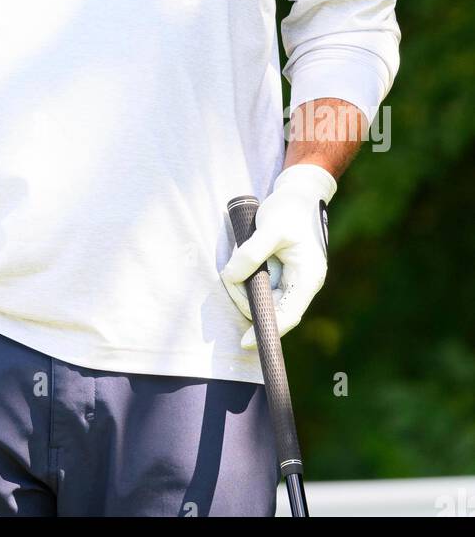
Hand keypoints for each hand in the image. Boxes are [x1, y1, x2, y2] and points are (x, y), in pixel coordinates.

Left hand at [219, 163, 335, 347]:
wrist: (298, 192)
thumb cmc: (290, 209)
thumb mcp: (270, 229)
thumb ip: (251, 254)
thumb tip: (231, 278)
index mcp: (307, 278)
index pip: (288, 315)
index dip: (266, 330)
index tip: (244, 343)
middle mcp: (301, 284)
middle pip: (269, 307)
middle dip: (245, 296)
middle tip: (228, 274)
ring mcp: (291, 279)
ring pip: (261, 297)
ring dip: (243, 285)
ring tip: (236, 257)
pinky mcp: (280, 273)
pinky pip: (259, 284)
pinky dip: (247, 276)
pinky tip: (241, 259)